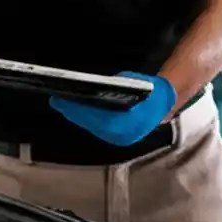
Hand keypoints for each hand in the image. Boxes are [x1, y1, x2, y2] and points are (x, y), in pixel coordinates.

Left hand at [49, 71, 176, 146]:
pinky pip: (98, 130)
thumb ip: (113, 86)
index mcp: (131, 120)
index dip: (78, 109)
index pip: (98, 116)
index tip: (62, 100)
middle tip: (57, 101)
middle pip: (92, 123)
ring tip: (62, 105)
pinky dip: (86, 121)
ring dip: (77, 117)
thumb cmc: (148, 89)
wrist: (165, 104)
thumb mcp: (131, 81)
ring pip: (94, 128)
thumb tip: (92, 86)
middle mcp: (125, 133)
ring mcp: (122, 139)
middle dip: (73, 112)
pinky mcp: (119, 139)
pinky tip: (76, 113)